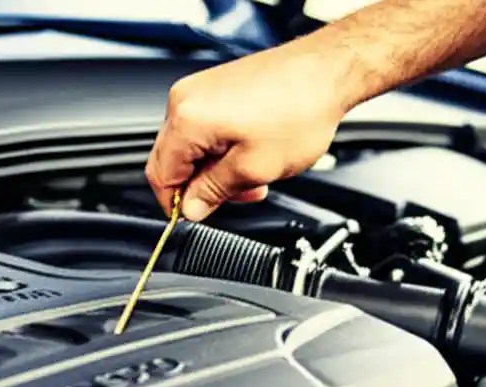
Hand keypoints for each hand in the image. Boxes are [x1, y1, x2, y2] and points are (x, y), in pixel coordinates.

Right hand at [145, 44, 351, 221]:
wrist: (325, 73)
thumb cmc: (299, 109)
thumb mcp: (254, 168)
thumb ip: (214, 192)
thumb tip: (191, 208)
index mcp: (187, 119)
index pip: (161, 175)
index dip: (177, 203)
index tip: (198, 215)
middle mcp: (186, 99)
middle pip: (173, 160)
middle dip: (203, 186)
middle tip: (237, 195)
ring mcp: (200, 90)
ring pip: (193, 147)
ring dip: (217, 169)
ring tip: (253, 176)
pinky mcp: (216, 88)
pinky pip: (206, 129)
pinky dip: (224, 148)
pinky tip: (252, 154)